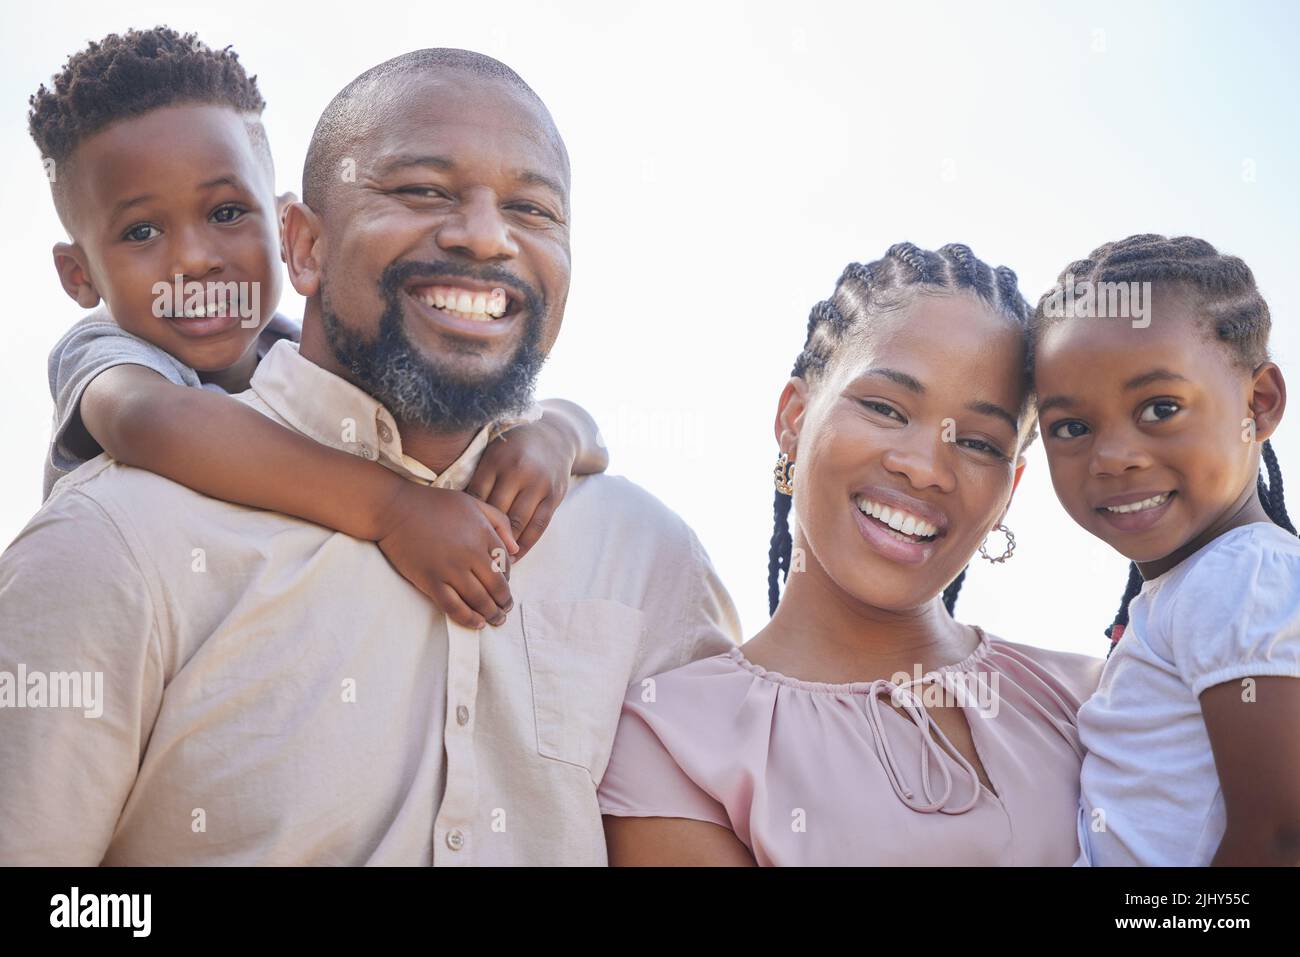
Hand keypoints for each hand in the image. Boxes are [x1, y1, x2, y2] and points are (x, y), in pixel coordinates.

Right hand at [374, 482, 518, 629]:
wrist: (395, 508)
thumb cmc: (433, 504)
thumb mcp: (473, 503)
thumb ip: (499, 521)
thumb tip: (516, 549)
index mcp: (483, 533)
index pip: (506, 564)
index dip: (508, 579)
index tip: (504, 586)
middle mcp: (471, 553)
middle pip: (497, 586)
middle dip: (504, 602)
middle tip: (505, 609)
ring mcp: (450, 569)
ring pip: (479, 600)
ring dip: (492, 614)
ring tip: (496, 619)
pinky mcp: (431, 581)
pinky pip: (454, 607)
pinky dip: (469, 618)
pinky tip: (477, 623)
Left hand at [466, 414, 578, 560]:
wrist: (554, 436)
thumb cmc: (513, 449)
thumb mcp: (492, 453)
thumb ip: (477, 478)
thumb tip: (454, 512)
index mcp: (496, 460)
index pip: (476, 497)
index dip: (466, 520)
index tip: (456, 538)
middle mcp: (518, 471)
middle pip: (495, 512)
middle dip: (483, 535)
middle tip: (469, 558)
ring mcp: (538, 484)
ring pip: (517, 523)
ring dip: (505, 546)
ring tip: (492, 563)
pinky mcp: (554, 495)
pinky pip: (538, 526)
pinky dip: (526, 545)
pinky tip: (515, 557)